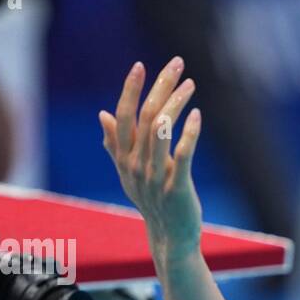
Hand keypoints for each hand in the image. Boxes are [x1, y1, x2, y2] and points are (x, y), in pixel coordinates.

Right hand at [99, 57, 203, 260]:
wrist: (169, 237)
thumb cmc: (152, 201)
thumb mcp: (128, 172)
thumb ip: (115, 144)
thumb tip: (102, 115)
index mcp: (124, 157)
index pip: (124, 115)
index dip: (130, 89)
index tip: (140, 65)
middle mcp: (136, 165)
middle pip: (145, 115)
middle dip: (160, 85)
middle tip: (177, 62)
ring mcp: (155, 177)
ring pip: (162, 130)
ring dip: (177, 102)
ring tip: (190, 83)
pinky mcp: (176, 187)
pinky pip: (183, 154)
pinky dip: (190, 132)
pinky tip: (197, 114)